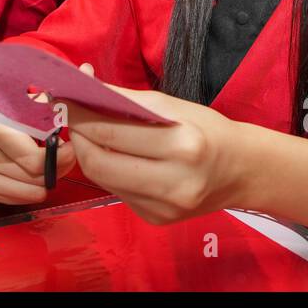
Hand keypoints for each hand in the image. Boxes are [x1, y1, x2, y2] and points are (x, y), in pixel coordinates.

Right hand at [0, 66, 91, 203]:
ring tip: (53, 165)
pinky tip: (35, 176)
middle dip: (57, 168)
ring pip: (27, 190)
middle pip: (33, 176)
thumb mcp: (35, 96)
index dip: (60, 155)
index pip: (34, 159)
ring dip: (46, 181)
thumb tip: (87, 69)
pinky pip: (15, 199)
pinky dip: (30, 191)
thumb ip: (61, 90)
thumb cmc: (16, 107)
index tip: (71, 146)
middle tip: (67, 157)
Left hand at [65, 82, 246, 225]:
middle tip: (71, 117)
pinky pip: (117, 192)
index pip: (111, 132)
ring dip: (88, 153)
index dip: (80, 116)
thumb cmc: (209, 129)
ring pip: (102, 180)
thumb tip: (83, 87)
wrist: (243, 172)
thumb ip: (126, 100)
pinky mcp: (155, 220)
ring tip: (88, 132)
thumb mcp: (172, 105)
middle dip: (77, 137)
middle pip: (98, 162)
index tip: (64, 98)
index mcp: (182, 146)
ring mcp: (163, 208)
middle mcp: (173, 183)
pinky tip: (115, 156)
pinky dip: (109, 171)